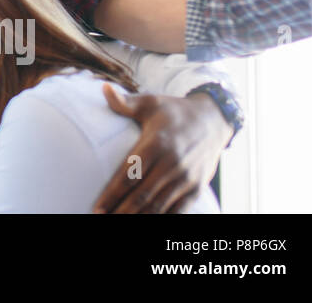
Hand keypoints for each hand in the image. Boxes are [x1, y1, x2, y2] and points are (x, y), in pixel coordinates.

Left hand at [93, 86, 231, 212]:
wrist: (214, 120)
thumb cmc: (174, 111)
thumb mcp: (150, 102)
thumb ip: (125, 102)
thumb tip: (103, 89)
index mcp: (156, 144)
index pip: (130, 174)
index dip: (112, 193)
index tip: (97, 207)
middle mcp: (172, 164)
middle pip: (142, 195)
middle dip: (121, 211)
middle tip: (102, 218)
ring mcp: (186, 178)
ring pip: (159, 206)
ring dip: (139, 218)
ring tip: (119, 222)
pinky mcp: (197, 188)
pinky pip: (178, 210)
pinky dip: (162, 219)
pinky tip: (145, 222)